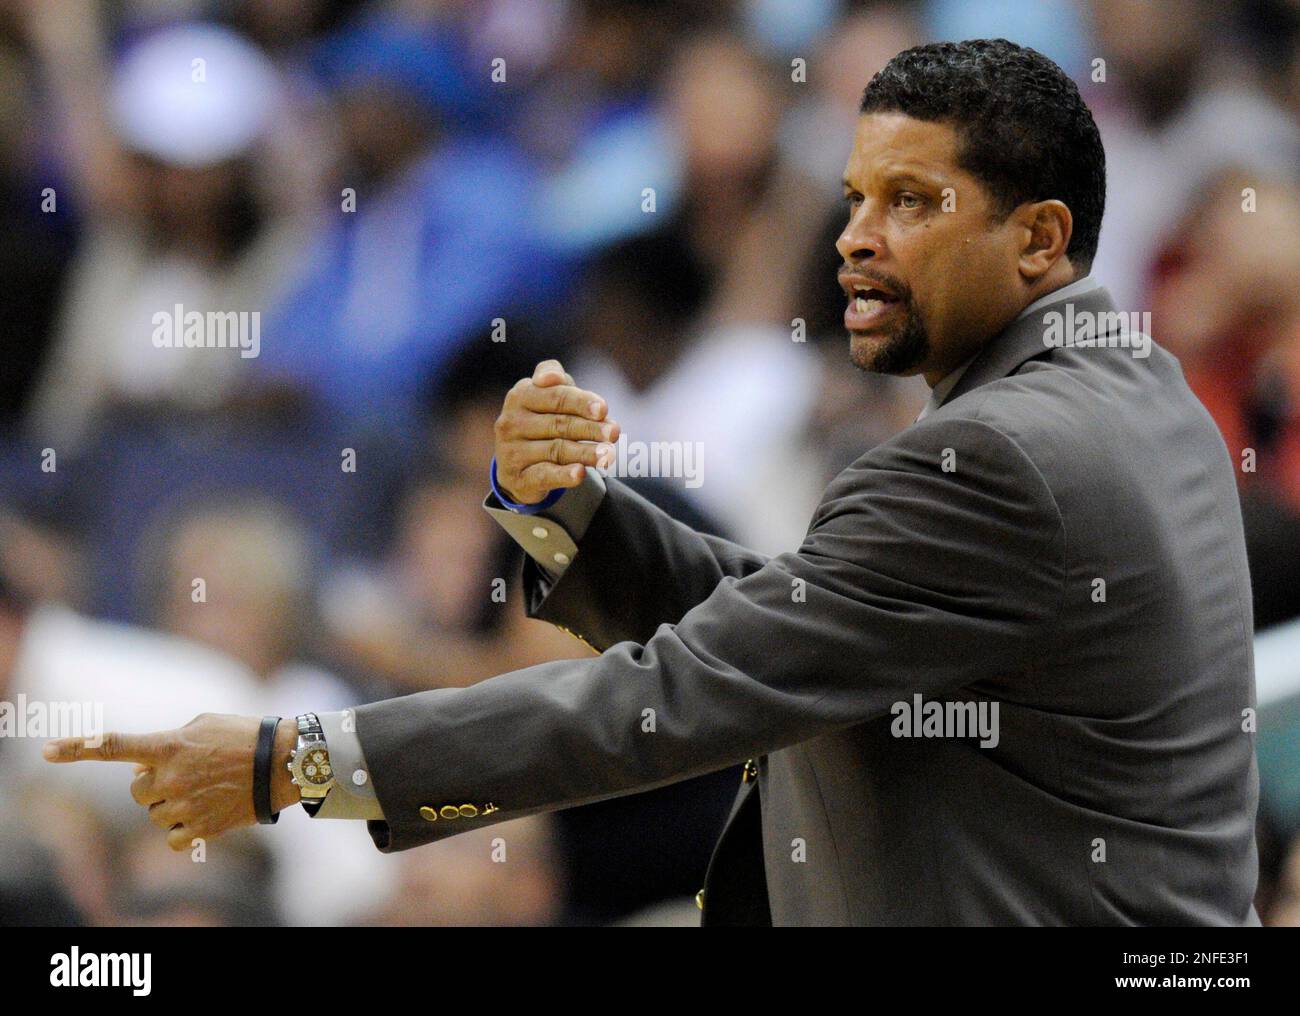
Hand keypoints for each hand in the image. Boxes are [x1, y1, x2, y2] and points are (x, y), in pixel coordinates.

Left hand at [43, 713, 300, 850]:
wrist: (283, 763)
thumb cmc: (244, 735)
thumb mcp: (202, 724)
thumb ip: (168, 741)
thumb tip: (142, 770)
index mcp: (168, 745)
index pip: (113, 746)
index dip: (77, 748)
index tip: (47, 752)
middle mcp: (170, 777)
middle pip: (137, 792)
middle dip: (153, 785)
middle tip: (183, 774)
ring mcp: (184, 804)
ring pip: (155, 815)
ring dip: (172, 805)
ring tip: (205, 790)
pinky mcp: (202, 827)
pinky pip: (173, 837)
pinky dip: (185, 828)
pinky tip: (206, 812)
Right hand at [494, 359, 618, 504]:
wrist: (517, 462)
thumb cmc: (542, 419)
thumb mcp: (548, 395)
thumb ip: (557, 380)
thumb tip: (552, 377)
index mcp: (520, 396)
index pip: (555, 396)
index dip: (581, 402)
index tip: (603, 409)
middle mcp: (511, 423)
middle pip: (558, 424)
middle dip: (589, 428)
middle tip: (614, 433)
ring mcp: (512, 452)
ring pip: (555, 450)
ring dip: (585, 453)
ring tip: (608, 455)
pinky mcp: (517, 478)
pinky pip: (543, 475)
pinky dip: (563, 475)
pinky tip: (580, 474)